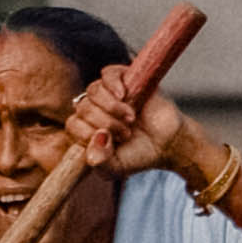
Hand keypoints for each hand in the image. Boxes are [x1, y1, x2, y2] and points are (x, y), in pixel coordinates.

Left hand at [61, 67, 182, 181]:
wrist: (168, 143)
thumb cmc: (139, 155)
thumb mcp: (116, 169)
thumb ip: (101, 161)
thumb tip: (96, 139)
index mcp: (86, 129)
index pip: (73, 124)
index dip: (89, 133)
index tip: (112, 143)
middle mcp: (94, 109)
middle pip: (83, 108)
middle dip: (106, 123)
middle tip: (126, 133)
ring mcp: (108, 93)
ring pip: (93, 91)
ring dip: (112, 108)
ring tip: (130, 119)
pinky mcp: (125, 78)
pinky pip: (108, 74)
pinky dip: (113, 85)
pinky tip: (125, 96)